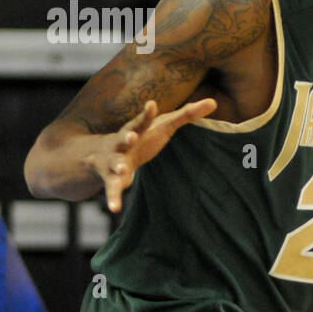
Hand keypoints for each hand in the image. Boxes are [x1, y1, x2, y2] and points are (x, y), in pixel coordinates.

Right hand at [84, 98, 217, 212]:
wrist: (99, 154)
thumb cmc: (141, 137)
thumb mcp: (162, 125)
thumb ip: (186, 115)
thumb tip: (213, 102)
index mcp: (135, 129)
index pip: (141, 120)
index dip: (147, 114)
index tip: (151, 105)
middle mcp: (121, 143)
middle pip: (123, 138)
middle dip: (127, 137)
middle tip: (132, 137)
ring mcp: (114, 160)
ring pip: (115, 163)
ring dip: (119, 166)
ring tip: (124, 170)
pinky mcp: (111, 179)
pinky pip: (112, 189)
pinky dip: (113, 198)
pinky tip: (115, 209)